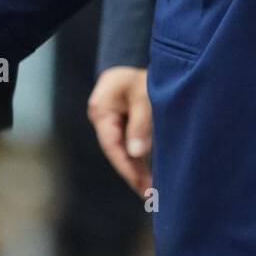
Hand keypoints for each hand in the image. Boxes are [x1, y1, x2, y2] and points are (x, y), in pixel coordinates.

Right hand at [88, 65, 151, 196]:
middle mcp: (103, 118)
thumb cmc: (143, 73)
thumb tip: (137, 153)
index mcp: (101, 109)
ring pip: (124, 151)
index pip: (112, 144)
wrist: (147, 59)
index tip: (140, 183)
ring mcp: (113, 122)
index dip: (126, 165)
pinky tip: (152, 176)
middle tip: (150, 196)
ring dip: (138, 170)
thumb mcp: (144, 93)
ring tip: (153, 192)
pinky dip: (141, 160)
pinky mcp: (125, 124)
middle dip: (133, 174)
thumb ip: (141, 122)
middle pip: (117, 151)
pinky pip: (131, 145)